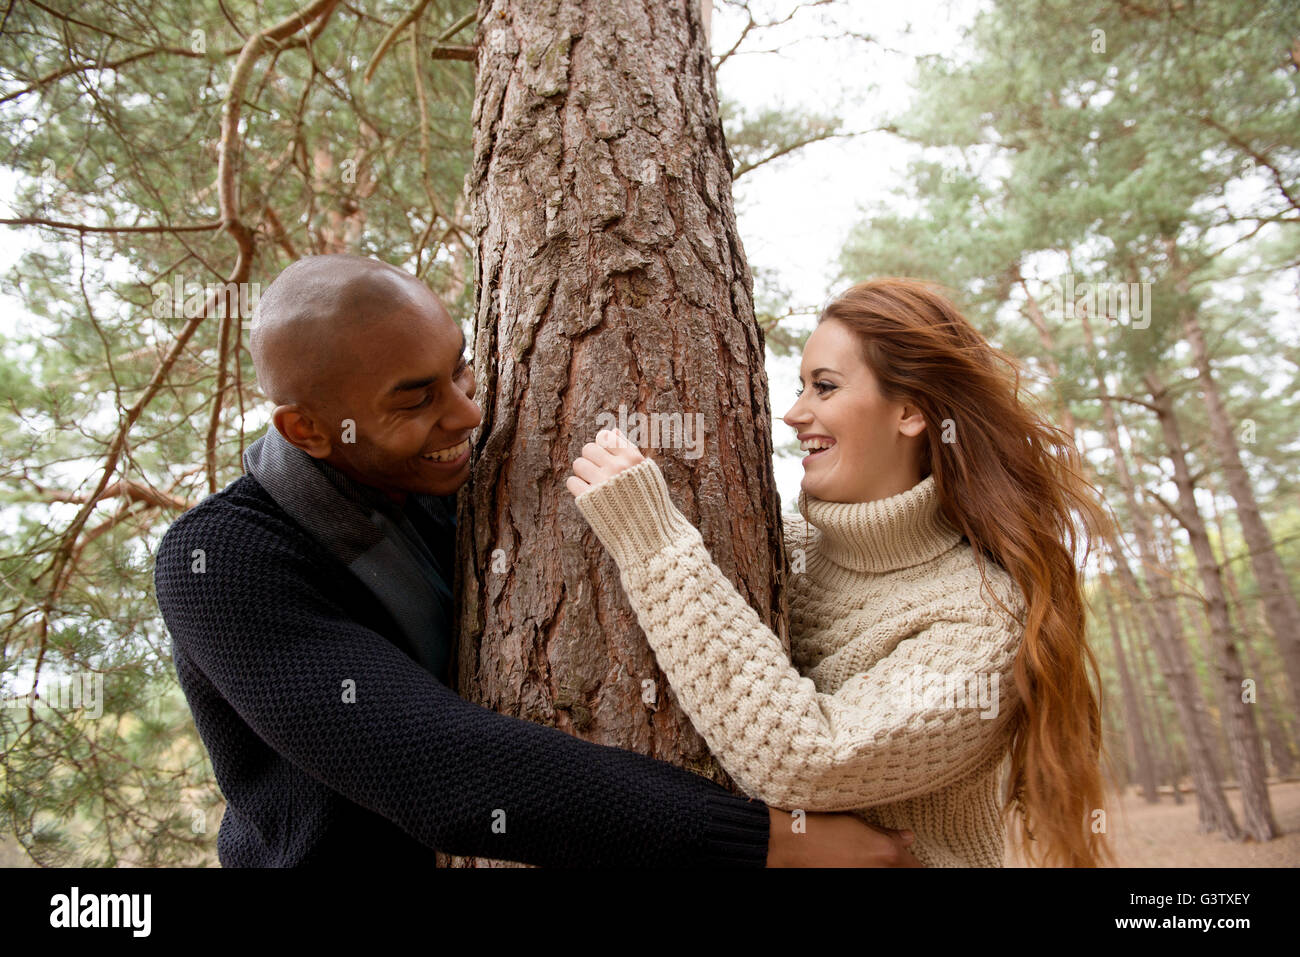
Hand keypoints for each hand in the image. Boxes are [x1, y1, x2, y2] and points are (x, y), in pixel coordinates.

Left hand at [566, 428, 645, 496]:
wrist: (647, 531)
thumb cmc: (647, 498)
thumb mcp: (646, 471)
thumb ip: (629, 449)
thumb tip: (613, 430)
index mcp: (632, 458)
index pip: (605, 436)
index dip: (602, 445)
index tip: (605, 455)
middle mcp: (617, 467)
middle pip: (588, 448)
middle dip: (591, 458)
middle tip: (598, 470)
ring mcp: (602, 483)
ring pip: (578, 463)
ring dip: (583, 471)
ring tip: (593, 481)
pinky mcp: (589, 499)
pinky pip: (572, 482)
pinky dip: (577, 487)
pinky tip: (588, 492)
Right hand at [765, 807, 923, 867]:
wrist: (788, 843)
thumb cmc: (820, 826)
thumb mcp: (856, 821)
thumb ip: (885, 833)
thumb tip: (907, 837)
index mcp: (887, 854)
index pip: (916, 867)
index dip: (911, 862)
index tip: (905, 857)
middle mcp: (879, 873)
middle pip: (903, 873)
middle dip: (899, 866)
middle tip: (882, 857)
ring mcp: (862, 881)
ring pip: (884, 877)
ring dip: (881, 869)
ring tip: (865, 861)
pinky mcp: (845, 882)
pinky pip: (864, 879)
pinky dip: (863, 872)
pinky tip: (853, 865)